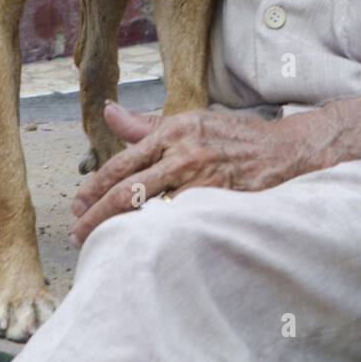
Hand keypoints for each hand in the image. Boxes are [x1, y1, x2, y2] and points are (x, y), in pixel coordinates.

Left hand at [70, 101, 317, 245]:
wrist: (283, 152)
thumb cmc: (233, 137)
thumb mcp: (190, 121)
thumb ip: (146, 124)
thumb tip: (109, 113)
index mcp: (173, 131)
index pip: (122, 163)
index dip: (94, 187)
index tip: (77, 204)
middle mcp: (184, 154)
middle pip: (127, 191)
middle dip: (96, 215)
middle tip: (78, 232)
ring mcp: (201, 181)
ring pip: (148, 211)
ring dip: (120, 231)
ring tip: (102, 245)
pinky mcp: (217, 203)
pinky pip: (177, 224)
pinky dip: (155, 237)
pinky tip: (140, 249)